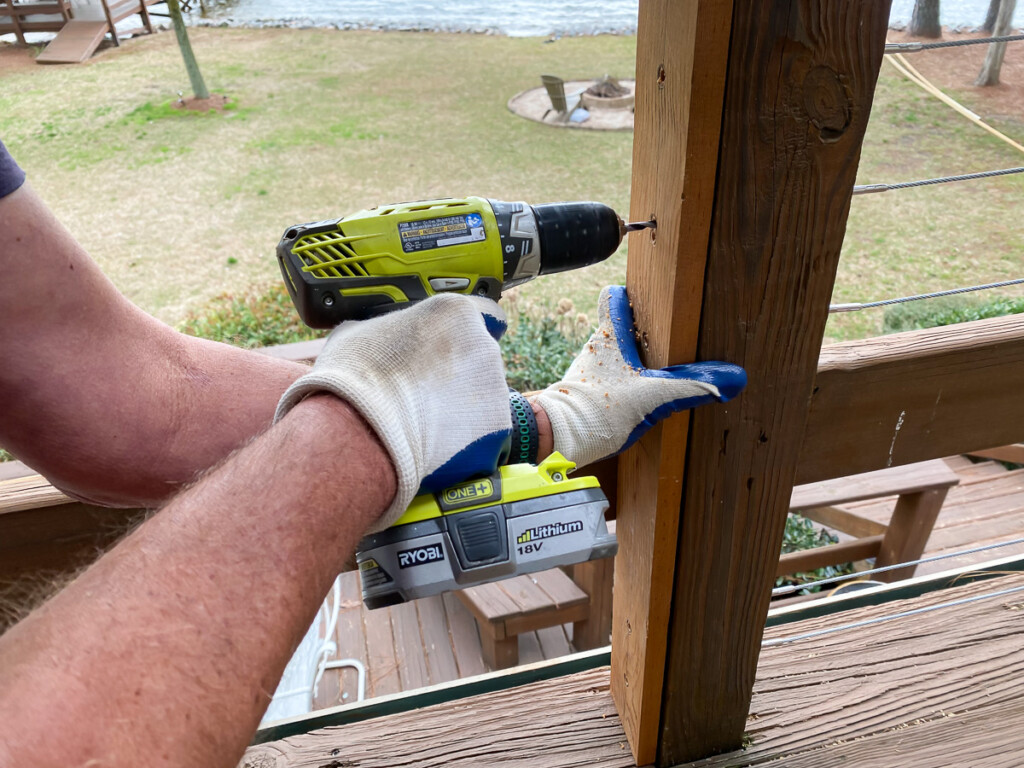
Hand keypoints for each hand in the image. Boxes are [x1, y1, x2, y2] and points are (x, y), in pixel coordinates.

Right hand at [276, 294, 509, 531]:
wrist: (359, 431)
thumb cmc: (354, 378)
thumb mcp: (356, 333)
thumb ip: (383, 328)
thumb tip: (376, 336)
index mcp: (455, 312)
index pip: (481, 312)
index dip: (462, 335)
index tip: (449, 349)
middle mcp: (483, 344)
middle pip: (480, 358)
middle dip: (459, 375)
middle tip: (426, 392)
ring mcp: (495, 386)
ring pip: (485, 396)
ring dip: (464, 407)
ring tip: (427, 422)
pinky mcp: (498, 426)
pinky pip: (487, 431)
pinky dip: (468, 440)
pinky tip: (438, 443)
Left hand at [530, 286, 745, 467]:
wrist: (555, 438)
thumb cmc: (599, 408)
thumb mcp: (653, 397)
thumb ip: (692, 387)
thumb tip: (733, 378)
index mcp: (610, 336)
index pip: (613, 298)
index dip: (627, 294)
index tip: (644, 295)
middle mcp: (594, 348)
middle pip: (617, 330)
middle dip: (639, 334)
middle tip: (664, 340)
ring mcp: (585, 371)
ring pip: (611, 358)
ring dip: (630, 363)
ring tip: (655, 373)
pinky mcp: (581, 394)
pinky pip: (606, 382)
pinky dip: (622, 386)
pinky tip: (636, 402)